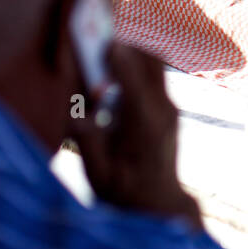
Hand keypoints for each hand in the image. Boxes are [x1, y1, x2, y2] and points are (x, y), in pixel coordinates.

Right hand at [72, 43, 201, 229]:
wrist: (159, 206)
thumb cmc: (125, 194)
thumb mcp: (100, 178)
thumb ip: (89, 146)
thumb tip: (77, 119)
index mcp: (146, 128)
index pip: (135, 83)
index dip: (120, 60)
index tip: (104, 42)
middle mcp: (163, 112)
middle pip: (152, 62)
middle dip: (126, 47)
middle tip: (97, 43)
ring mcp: (170, 108)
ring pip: (155, 64)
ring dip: (131, 55)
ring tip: (103, 56)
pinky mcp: (168, 109)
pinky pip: (154, 76)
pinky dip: (134, 68)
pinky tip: (111, 78)